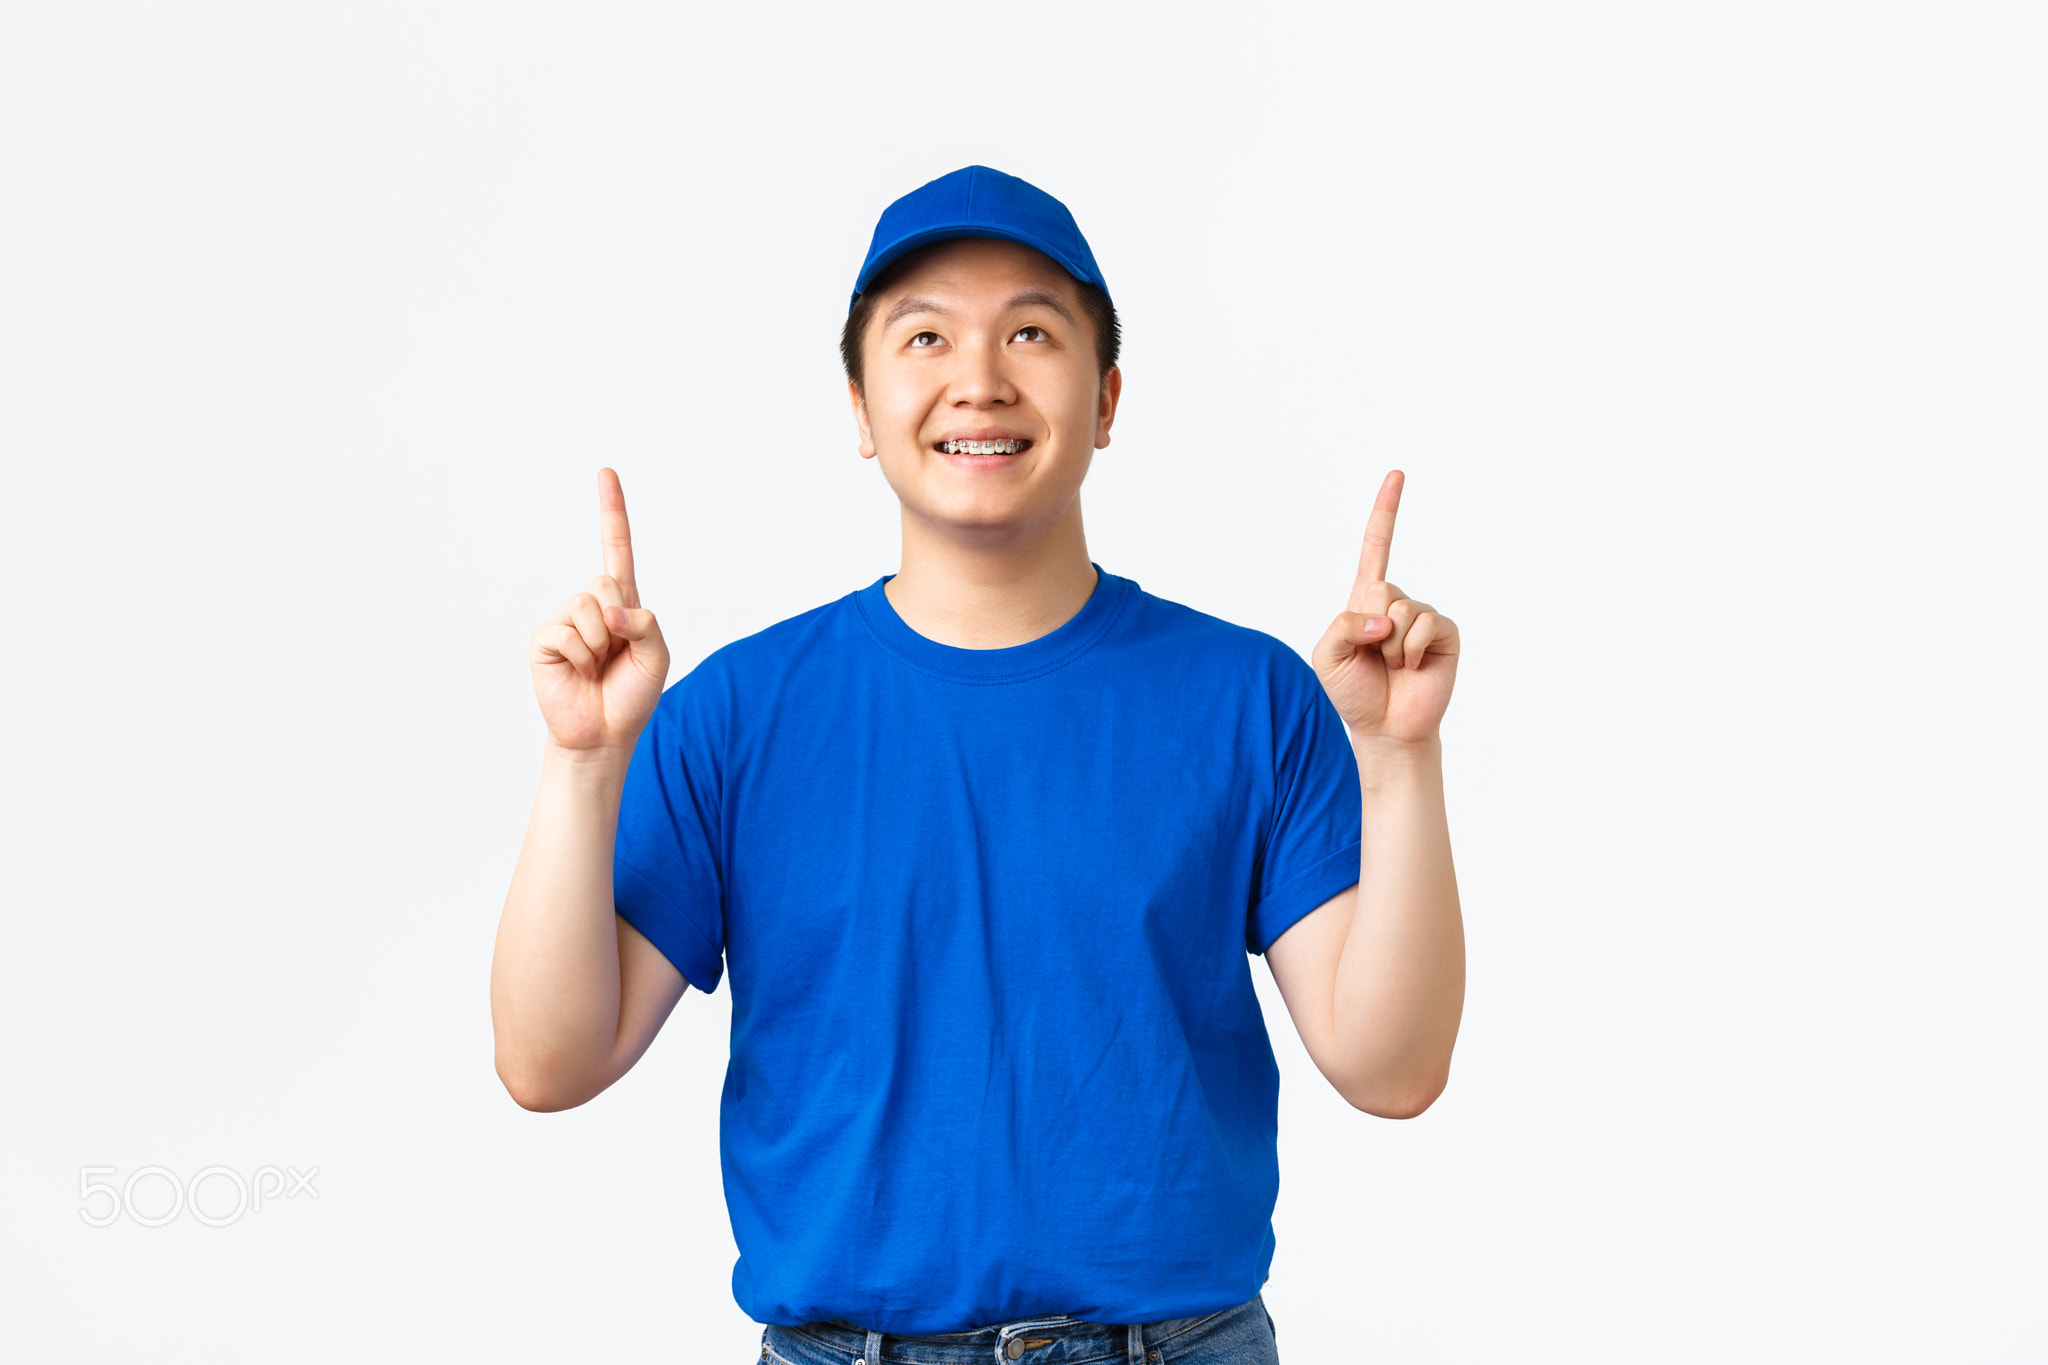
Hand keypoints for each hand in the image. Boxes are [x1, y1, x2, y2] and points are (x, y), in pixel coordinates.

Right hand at [528, 468, 670, 754]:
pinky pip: (566, 632)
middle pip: (606, 582)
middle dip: (619, 622)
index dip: (611, 510)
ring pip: (588, 607)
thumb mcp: (656, 655)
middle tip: (614, 655)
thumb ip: (645, 623)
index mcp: (621, 602)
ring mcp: (564, 619)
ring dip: (600, 645)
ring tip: (595, 667)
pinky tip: (577, 672)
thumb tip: (609, 611)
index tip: (606, 472)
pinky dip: (580, 656)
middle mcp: (589, 603)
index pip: (616, 548)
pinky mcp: (544, 639)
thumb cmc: (630, 695)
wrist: (603, 735)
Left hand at [1311, 470, 1459, 745]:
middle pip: (1381, 587)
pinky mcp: (1444, 634)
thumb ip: (1342, 625)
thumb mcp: (1327, 656)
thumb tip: (1385, 617)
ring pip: (1401, 610)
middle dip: (1370, 627)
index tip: (1397, 474)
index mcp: (1366, 600)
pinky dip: (1411, 650)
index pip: (1377, 546)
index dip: (1387, 511)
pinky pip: (1424, 625)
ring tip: (1393, 666)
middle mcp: (1397, 603)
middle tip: (1374, 656)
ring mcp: (1423, 617)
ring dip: (1390, 646)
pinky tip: (1413, 668)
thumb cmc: (1353, 692)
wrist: (1385, 729)